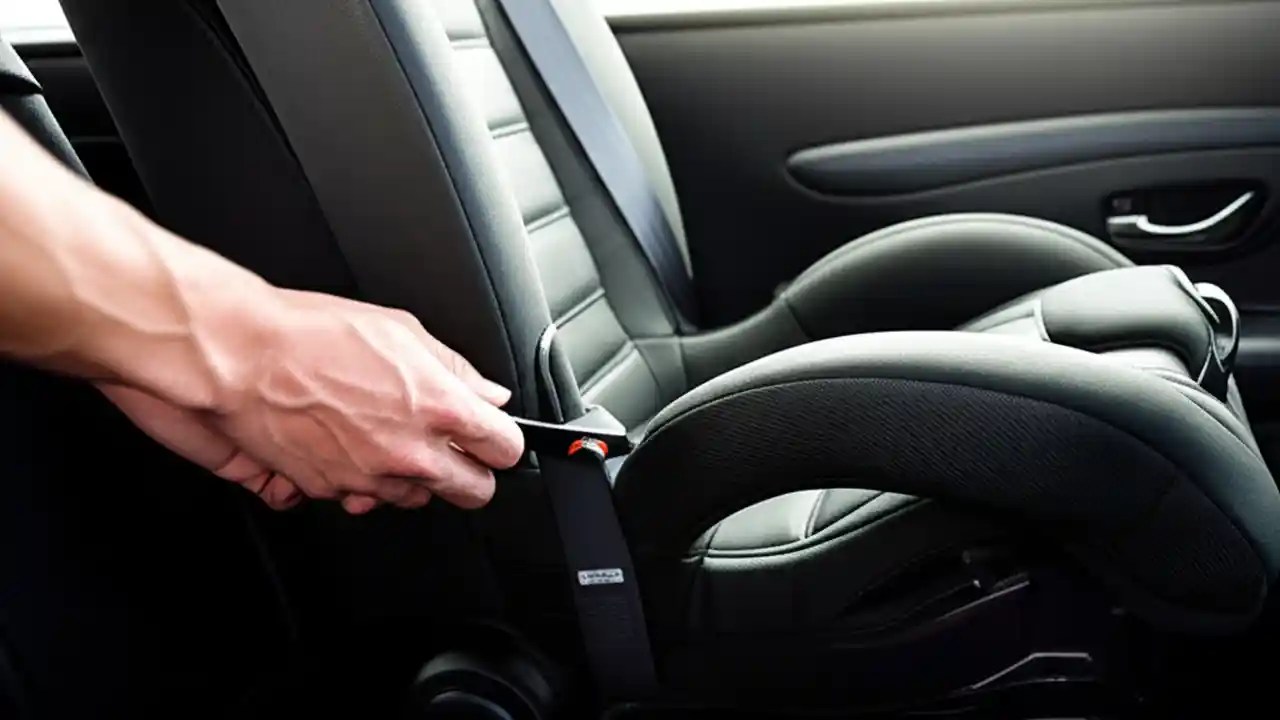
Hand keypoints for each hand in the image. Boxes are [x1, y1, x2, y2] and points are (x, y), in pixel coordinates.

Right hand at [100, 289, 523, 513]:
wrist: (239, 358)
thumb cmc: (311, 335)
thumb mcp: (400, 333)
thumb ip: (454, 369)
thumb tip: (486, 393)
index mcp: (438, 409)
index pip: (505, 450)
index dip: (502, 442)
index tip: (494, 436)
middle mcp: (410, 454)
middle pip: (474, 491)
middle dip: (471, 471)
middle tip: (455, 448)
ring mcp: (371, 479)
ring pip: (420, 499)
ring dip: (416, 476)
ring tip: (390, 436)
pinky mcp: (333, 491)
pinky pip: (369, 498)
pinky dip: (368, 481)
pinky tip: (354, 446)